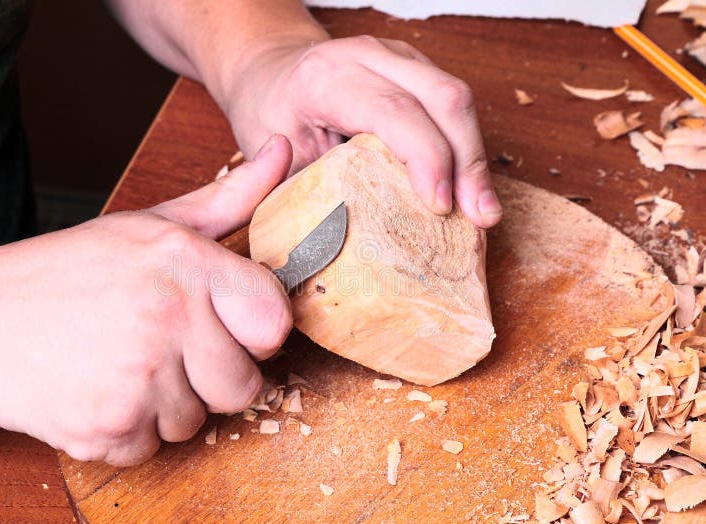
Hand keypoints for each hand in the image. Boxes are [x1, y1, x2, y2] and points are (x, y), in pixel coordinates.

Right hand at [0, 135, 293, 465]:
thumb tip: (282, 153)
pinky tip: (102, 389)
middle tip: (167, 347)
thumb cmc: (68, 270)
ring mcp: (139, 380)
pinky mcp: (110, 428)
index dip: (256, 330)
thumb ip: (229, 198)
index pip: (274, 323)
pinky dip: (132, 430)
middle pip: (242, 386)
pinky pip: (153, 448)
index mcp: (187, 265)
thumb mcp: (149, 225)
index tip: (230, 325)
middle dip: (212, 376)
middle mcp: (169, 321)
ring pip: (197, 421)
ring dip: (168, 403)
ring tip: (126, 363)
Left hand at [223, 35, 501, 227]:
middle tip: (479, 218)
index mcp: (329, 77)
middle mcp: (370, 56)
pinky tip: (468, 188)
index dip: (425, 158)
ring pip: (457, 99)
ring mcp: (399, 56)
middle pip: (443, 98)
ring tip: (482, 211)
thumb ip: (310, 187)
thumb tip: (350, 239)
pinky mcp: (415, 68)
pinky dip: (465, 147)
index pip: (393, 111)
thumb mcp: (274, 157)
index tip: (440, 208)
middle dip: (467, 162)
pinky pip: (453, 105)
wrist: (271, 73)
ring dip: (474, 158)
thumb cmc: (270, 114)